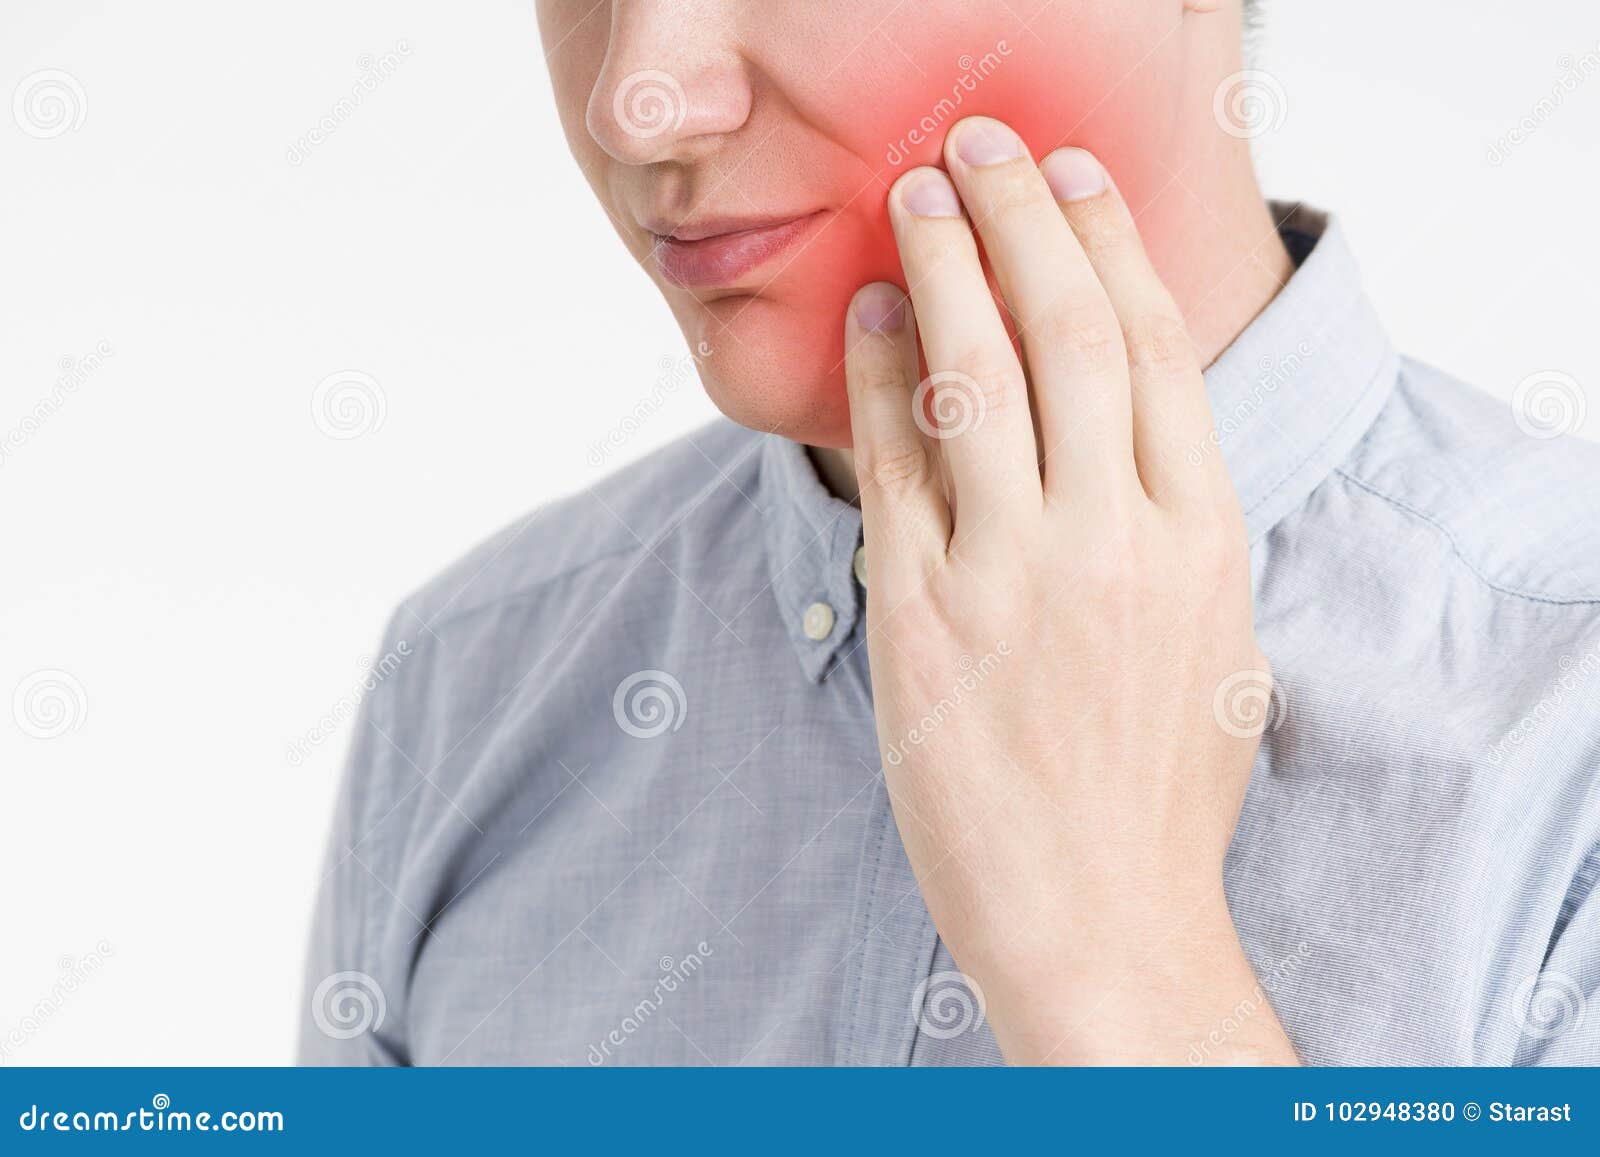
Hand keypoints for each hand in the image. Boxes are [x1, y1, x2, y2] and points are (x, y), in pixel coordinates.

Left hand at [843, 117, 1295, 1064]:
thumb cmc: (1158, 792)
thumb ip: (1177, 530)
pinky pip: (892, 467)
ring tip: (915, 197)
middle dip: (1021, 218)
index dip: (1108, 246)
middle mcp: (1113, 540)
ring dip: (941, 268)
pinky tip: (866, 320)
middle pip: (1064, 331)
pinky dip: (876, 380)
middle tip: (984, 146)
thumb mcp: (1216, 646)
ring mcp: (1011, 577)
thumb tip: (1126, 436)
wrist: (1098, 921)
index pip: (1151, 350)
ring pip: (975, 378)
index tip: (1076, 179)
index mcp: (1202, 539)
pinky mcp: (920, 617)